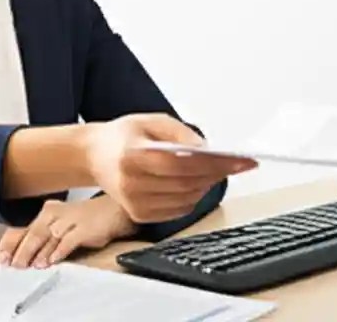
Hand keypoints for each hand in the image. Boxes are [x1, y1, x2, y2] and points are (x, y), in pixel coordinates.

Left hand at [0, 196, 137, 268]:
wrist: (115, 210)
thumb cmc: (87, 220)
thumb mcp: (61, 225)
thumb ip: (43, 238)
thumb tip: (22, 258)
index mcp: (46, 213)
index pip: (21, 229)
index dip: (8, 246)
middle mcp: (55, 214)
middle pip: (33, 234)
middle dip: (21, 252)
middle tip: (13, 266)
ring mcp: (70, 219)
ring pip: (48, 237)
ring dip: (38, 253)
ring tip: (31, 266)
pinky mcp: (85, 228)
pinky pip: (68, 240)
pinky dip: (59, 251)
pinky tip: (53, 260)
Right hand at [85, 114, 256, 222]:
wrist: (94, 157)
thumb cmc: (123, 137)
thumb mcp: (151, 121)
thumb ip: (180, 133)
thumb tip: (206, 148)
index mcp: (131, 157)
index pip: (181, 164)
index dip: (214, 163)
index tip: (242, 161)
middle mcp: (131, 184)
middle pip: (187, 183)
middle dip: (217, 173)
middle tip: (238, 163)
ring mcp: (134, 204)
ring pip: (187, 198)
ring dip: (208, 184)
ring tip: (218, 169)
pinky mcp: (139, 216)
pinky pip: (179, 209)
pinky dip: (194, 196)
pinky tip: (197, 182)